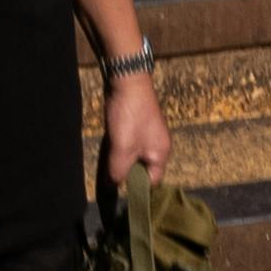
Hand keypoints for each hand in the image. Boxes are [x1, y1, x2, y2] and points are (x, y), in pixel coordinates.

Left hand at [101, 67, 174, 191]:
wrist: (127, 78)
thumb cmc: (129, 116)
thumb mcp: (122, 149)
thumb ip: (118, 172)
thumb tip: (114, 186)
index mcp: (161, 154)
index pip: (152, 183)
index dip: (137, 190)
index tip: (121, 192)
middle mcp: (159, 144)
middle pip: (144, 169)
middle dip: (128, 173)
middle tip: (111, 174)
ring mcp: (149, 132)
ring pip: (135, 156)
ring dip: (122, 159)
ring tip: (108, 160)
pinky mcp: (139, 122)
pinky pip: (131, 143)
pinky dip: (121, 147)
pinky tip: (110, 145)